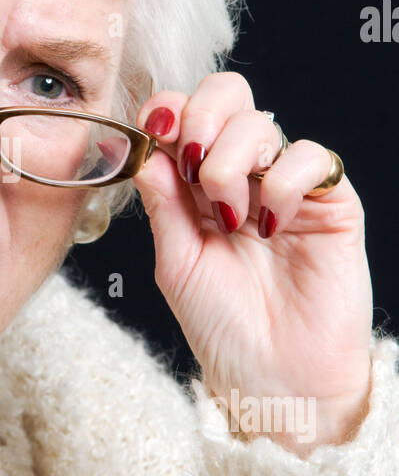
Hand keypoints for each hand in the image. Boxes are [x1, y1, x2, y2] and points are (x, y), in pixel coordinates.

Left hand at [132, 72, 373, 452]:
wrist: (276, 378)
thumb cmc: (224, 328)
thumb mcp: (176, 262)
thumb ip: (162, 203)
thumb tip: (146, 147)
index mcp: (197, 186)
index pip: (185, 116)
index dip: (169, 109)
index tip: (154, 125)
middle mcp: (241, 175)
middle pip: (227, 97)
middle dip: (202, 116)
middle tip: (193, 164)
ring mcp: (285, 185)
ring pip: (261, 123)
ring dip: (232, 163)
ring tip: (230, 219)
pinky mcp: (330, 201)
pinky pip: (309, 156)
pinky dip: (281, 184)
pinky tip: (270, 225)